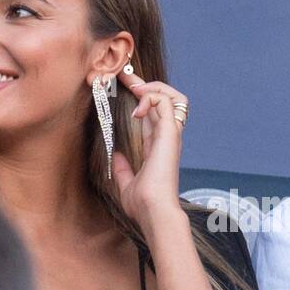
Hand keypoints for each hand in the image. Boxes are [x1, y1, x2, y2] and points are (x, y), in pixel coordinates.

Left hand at [110, 70, 187, 232]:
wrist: (153, 212)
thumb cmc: (144, 205)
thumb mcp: (127, 183)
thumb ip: (123, 169)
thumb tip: (116, 157)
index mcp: (158, 146)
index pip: (154, 113)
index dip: (142, 97)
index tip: (125, 85)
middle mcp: (167, 137)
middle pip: (165, 100)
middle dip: (146, 83)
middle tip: (126, 76)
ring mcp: (170, 134)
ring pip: (173, 96)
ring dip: (153, 86)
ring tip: (135, 88)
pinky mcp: (169, 134)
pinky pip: (166, 103)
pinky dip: (151, 98)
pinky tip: (135, 108)